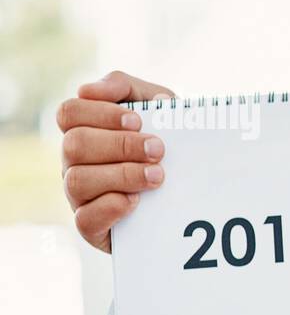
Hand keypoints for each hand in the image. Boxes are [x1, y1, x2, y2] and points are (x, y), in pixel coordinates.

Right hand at [59, 70, 175, 252]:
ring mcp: (79, 196)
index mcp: (86, 131)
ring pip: (77, 180)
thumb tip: (89, 89)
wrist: (195, 193)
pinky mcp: (92, 227)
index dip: (100, 114)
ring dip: (122, 175)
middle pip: (74, 145)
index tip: (138, 121)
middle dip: (119, 145)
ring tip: (158, 177)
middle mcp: (75, 162)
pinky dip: (112, 207)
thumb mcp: (158, 108)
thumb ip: (126, 87)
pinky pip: (84, 219)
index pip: (69, 113)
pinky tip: (138, 201)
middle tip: (158, 150)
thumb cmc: (169, 142)